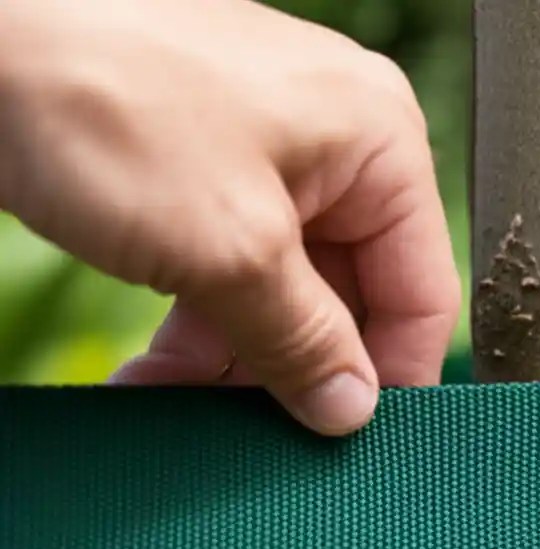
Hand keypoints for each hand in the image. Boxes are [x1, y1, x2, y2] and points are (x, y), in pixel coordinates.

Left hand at [0, 0, 458, 434]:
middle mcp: (335, 149)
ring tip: (167, 405)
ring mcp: (264, 160)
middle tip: (248, 443)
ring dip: (229, 364)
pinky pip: (227, 272)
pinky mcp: (199, 176)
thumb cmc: (105, 98)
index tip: (351, 449)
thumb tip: (351, 409)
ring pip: (281, 296)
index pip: (422, 290)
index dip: (391, 377)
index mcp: (379, 142)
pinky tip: (148, 376)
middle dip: (290, 373)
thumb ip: (304, 340)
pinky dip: (194, 330)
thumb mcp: (228, 247)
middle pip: (347, 300)